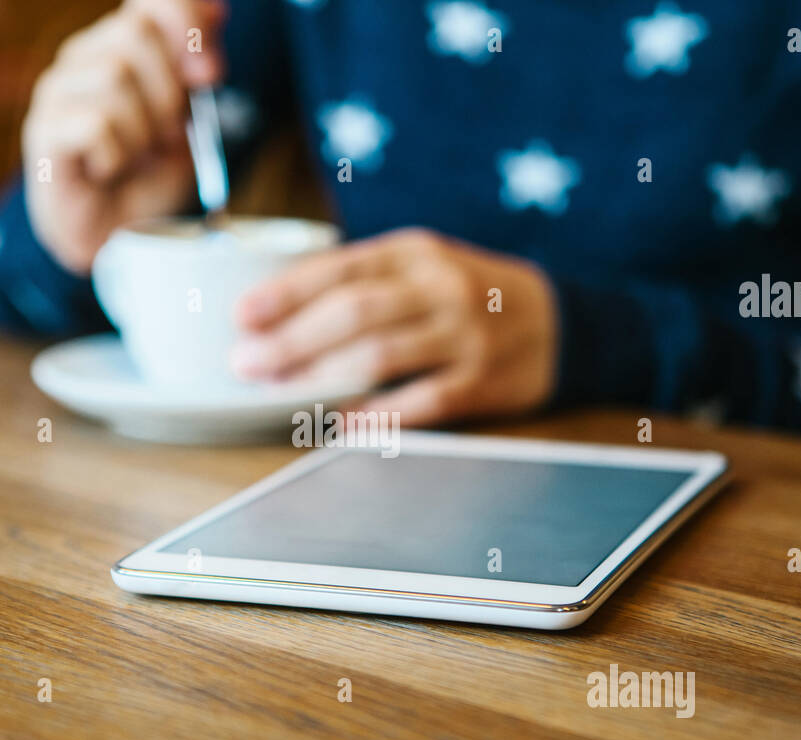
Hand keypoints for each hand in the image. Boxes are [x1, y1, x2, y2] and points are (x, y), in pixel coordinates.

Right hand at [21, 0, 224, 273]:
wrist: (111, 236)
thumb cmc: (145, 178)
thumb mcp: (187, 121)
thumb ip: (197, 72)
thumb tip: (216, 15)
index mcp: (119, 47)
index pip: (148, 2)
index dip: (186, 21)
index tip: (211, 72)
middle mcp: (83, 58)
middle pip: (135, 34)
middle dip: (168, 91)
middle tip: (166, 135)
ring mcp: (57, 92)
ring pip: (115, 81)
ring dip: (142, 131)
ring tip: (135, 158)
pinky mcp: (44, 132)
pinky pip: (95, 126)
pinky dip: (116, 156)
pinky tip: (108, 170)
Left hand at [232, 228, 559, 425]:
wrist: (557, 323)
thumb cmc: (467, 295)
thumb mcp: (421, 265)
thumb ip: (363, 280)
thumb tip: (279, 310)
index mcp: (415, 253)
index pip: (341, 268)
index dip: (287, 292)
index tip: (243, 315)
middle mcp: (440, 288)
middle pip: (356, 312)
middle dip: (293, 339)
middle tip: (248, 362)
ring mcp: (463, 336)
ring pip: (381, 356)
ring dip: (322, 376)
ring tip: (279, 391)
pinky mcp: (480, 382)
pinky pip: (419, 401)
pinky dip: (376, 415)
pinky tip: (339, 424)